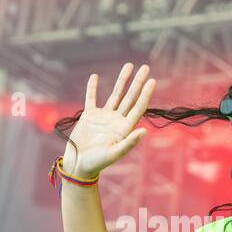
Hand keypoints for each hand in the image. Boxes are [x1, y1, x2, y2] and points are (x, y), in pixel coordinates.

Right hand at [63, 63, 155, 179]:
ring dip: (122, 80)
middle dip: (138, 82)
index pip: (138, 107)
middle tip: (146, 67)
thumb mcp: (114, 153)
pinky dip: (92, 87)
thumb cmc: (98, 163)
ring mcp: (103, 117)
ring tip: (129, 66)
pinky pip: (91, 98)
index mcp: (124, 128)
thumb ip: (129, 142)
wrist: (79, 165)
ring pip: (115, 94)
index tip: (152, 80)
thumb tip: (145, 131)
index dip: (146, 94)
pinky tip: (94, 76)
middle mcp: (116, 120)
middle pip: (130, 97)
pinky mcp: (89, 116)